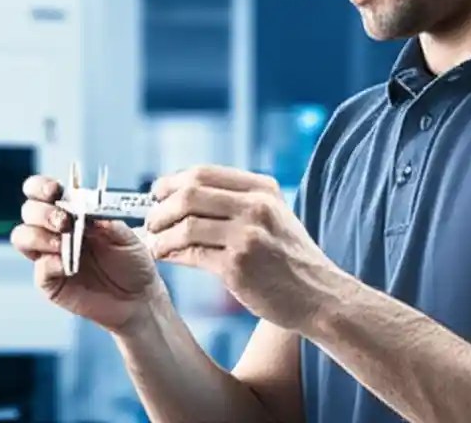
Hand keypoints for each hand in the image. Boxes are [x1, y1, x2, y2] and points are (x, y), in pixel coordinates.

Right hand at [11, 174, 163, 334]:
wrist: (138, 299)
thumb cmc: (131, 263)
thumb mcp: (127, 237)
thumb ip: (107, 222)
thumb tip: (87, 212)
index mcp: (71, 212)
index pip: (41, 192)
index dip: (41, 187)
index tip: (54, 191)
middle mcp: (54, 231)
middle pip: (29, 211)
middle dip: (43, 213)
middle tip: (64, 222)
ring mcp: (49, 255)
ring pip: (22, 237)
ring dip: (38, 236)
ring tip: (62, 243)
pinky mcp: (50, 282)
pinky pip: (39, 269)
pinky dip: (49, 264)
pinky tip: (66, 266)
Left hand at [144, 165, 347, 330]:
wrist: (319, 296)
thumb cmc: (290, 257)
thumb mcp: (274, 215)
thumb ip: (237, 201)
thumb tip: (183, 193)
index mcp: (262, 189)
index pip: (203, 173)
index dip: (172, 182)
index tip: (157, 192)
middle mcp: (256, 207)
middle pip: (189, 194)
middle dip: (161, 207)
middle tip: (151, 219)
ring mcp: (247, 236)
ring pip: (186, 225)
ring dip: (161, 234)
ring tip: (154, 242)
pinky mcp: (237, 266)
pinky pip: (191, 254)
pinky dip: (171, 253)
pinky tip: (165, 256)